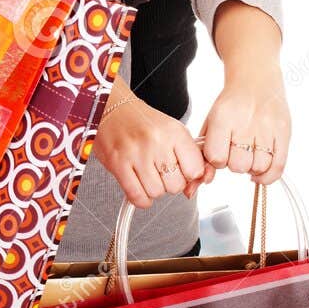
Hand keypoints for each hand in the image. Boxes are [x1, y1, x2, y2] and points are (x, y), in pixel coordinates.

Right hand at [94, 89, 211, 208]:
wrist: (109, 109)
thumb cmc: (140, 122)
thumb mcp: (171, 131)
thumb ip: (189, 155)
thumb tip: (200, 181)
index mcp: (174, 132)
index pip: (195, 170)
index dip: (189, 175)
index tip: (181, 170)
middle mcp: (156, 141)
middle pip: (176, 185)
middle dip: (169, 183)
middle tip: (159, 171)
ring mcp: (136, 153)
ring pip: (157, 192)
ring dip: (153, 189)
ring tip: (146, 174)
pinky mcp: (118, 164)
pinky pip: (137, 196)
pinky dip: (140, 198)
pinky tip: (138, 186)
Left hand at [200, 67, 290, 184]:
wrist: (257, 81)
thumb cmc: (231, 104)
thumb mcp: (211, 118)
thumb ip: (205, 144)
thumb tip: (203, 170)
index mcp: (223, 119)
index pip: (216, 156)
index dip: (216, 161)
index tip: (219, 155)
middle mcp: (246, 124)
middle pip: (238, 165)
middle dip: (234, 165)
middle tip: (235, 155)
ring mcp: (267, 130)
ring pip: (258, 167)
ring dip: (252, 169)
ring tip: (249, 158)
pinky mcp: (284, 134)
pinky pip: (279, 166)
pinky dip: (268, 176)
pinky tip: (260, 173)